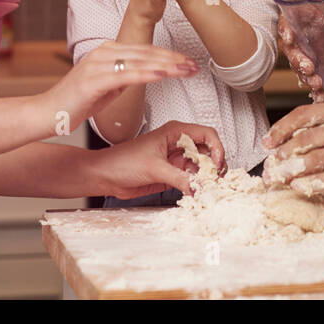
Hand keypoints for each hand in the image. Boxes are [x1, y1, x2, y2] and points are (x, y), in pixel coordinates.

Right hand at [35, 42, 198, 135]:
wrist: (46, 114)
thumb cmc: (76, 103)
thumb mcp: (106, 87)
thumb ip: (124, 77)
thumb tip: (145, 73)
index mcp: (107, 51)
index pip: (146, 50)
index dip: (170, 56)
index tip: (189, 63)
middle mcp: (103, 52)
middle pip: (147, 53)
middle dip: (174, 59)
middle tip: (195, 66)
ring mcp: (97, 64)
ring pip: (141, 61)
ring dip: (167, 65)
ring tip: (186, 70)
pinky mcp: (94, 79)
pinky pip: (126, 75)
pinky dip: (147, 74)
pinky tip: (163, 75)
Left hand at [91, 121, 225, 198]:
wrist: (105, 176)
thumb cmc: (122, 161)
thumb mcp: (154, 168)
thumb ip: (178, 178)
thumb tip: (198, 187)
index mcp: (175, 132)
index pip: (207, 134)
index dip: (217, 147)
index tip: (217, 163)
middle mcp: (178, 144)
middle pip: (207, 150)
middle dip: (215, 164)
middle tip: (216, 178)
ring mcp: (176, 159)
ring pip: (201, 166)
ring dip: (207, 176)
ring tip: (209, 187)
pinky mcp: (172, 174)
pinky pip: (191, 178)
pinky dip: (197, 185)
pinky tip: (198, 191)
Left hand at [260, 99, 323, 194]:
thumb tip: (289, 145)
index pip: (306, 114)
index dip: (282, 128)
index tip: (267, 143)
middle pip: (307, 139)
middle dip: (283, 155)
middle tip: (270, 168)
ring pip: (317, 160)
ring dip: (293, 172)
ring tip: (280, 179)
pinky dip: (314, 184)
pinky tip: (301, 188)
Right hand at [277, 0, 323, 102]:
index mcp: (312, 15)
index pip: (290, 20)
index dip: (286, 29)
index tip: (290, 38)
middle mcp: (308, 35)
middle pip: (293, 49)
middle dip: (297, 62)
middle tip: (310, 71)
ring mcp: (314, 53)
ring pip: (301, 68)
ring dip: (306, 79)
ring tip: (318, 88)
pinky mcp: (322, 67)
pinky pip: (313, 79)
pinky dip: (316, 90)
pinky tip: (323, 97)